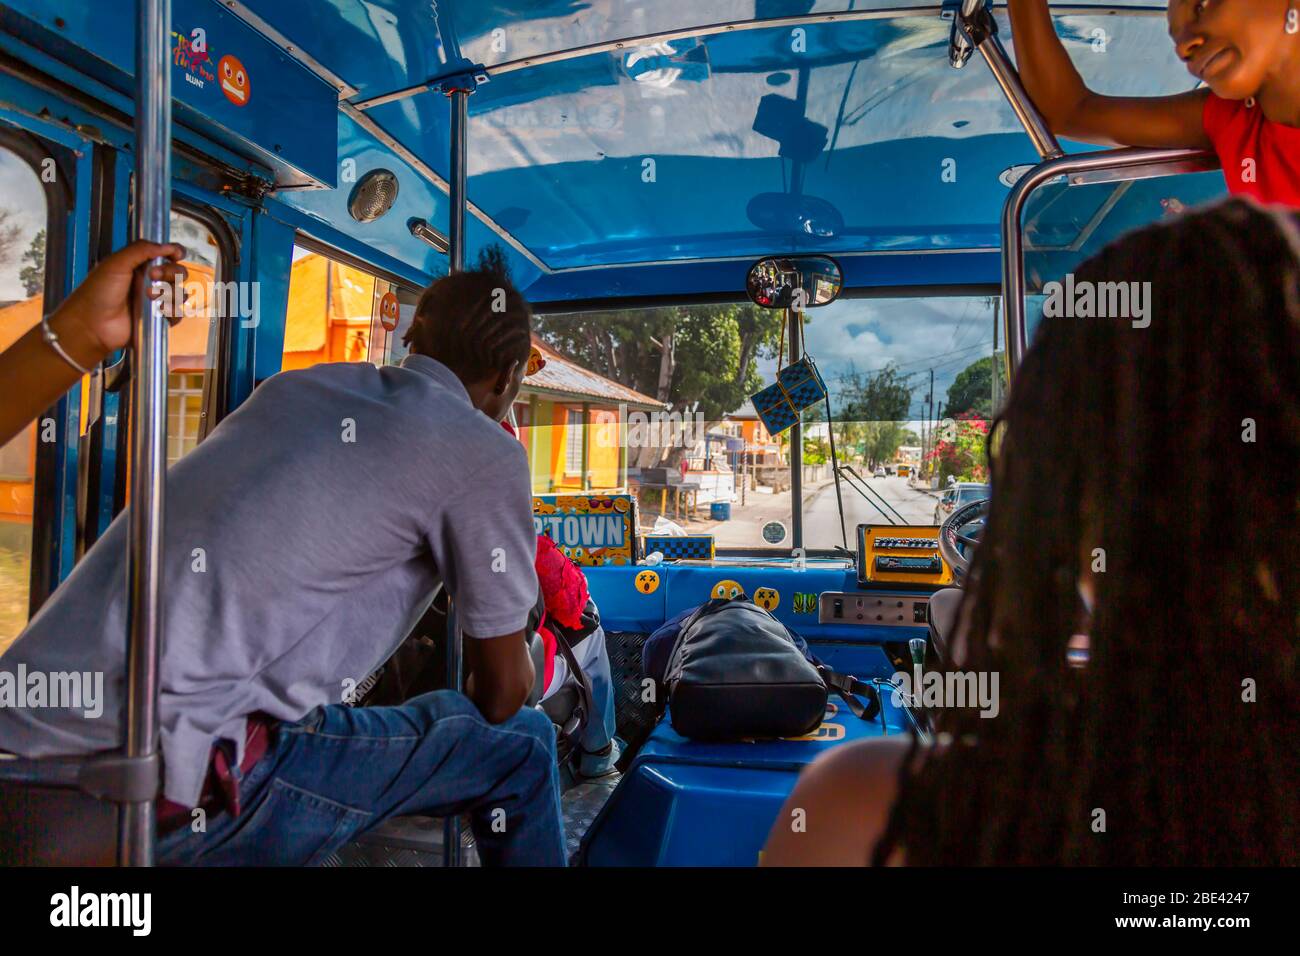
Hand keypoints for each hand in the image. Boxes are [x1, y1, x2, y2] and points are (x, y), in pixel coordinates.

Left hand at [47, 240, 187, 360]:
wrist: (93, 325)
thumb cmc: (99, 292)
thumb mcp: (116, 264)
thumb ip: (141, 250)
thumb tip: (167, 246)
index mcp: (140, 265)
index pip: (166, 255)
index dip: (175, 253)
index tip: (176, 255)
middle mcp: (150, 282)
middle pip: (178, 273)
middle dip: (171, 273)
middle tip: (154, 277)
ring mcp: (155, 302)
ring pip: (180, 293)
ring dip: (171, 293)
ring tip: (152, 298)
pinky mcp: (158, 320)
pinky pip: (176, 314)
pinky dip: (172, 312)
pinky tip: (159, 311)